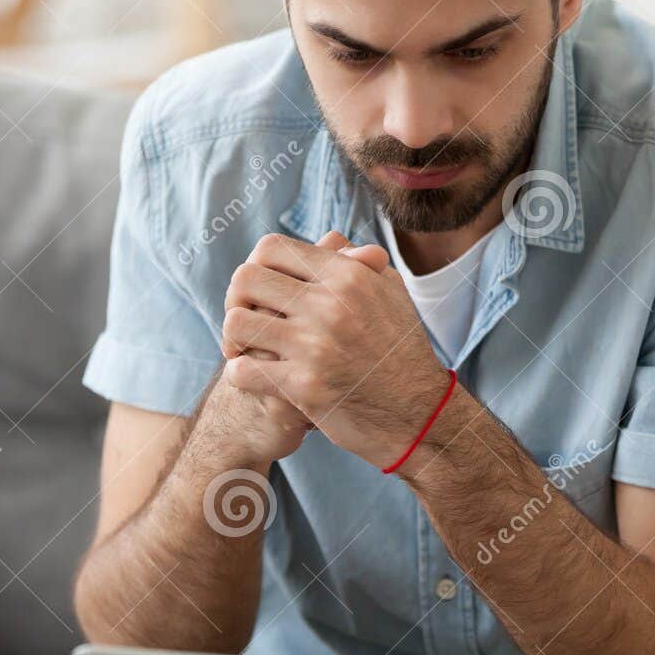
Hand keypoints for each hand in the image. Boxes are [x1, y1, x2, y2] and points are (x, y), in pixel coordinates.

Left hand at [211, 232, 387, 465]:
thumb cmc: (402, 352)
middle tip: (246, 320)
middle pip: (245, 279)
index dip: (254, 265)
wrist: (420, 414)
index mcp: (348, 275)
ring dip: (233, 339)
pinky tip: (253, 378)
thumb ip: (359, 264)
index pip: (270, 248)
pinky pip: (243, 371)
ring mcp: (316, 347)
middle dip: (236, 299)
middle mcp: (330, 305)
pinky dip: (239, 374)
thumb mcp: (392, 296)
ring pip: (236, 323)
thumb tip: (330, 239)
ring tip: (245, 350)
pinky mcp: (305, 387)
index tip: (260, 290)